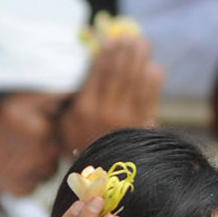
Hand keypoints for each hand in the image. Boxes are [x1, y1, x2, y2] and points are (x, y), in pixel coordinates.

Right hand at [56, 37, 163, 154]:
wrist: (98, 179)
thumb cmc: (77, 146)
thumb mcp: (63, 122)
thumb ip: (69, 96)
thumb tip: (81, 69)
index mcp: (85, 108)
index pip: (99, 72)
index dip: (108, 52)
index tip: (112, 39)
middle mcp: (106, 112)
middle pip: (120, 73)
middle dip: (127, 51)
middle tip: (131, 36)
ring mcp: (127, 121)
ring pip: (137, 82)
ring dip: (141, 60)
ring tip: (143, 44)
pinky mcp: (142, 128)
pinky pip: (151, 99)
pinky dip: (153, 82)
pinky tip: (153, 68)